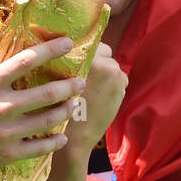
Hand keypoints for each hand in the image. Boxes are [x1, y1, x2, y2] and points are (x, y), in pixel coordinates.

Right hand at [0, 37, 85, 180]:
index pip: (24, 62)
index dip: (49, 50)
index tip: (66, 43)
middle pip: (46, 93)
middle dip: (69, 85)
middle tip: (80, 80)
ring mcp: (5, 133)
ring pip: (48, 119)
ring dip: (66, 110)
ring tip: (74, 104)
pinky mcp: (7, 154)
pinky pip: (40, 147)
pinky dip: (55, 141)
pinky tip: (61, 137)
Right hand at [60, 43, 126, 159]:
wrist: (74, 137)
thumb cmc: (60, 107)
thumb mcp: (59, 78)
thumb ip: (72, 61)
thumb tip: (83, 47)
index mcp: (87, 59)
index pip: (93, 43)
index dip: (86, 51)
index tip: (79, 60)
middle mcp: (105, 65)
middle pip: (106, 51)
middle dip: (99, 61)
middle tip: (85, 75)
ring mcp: (115, 77)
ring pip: (113, 66)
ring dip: (106, 74)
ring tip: (91, 88)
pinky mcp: (120, 90)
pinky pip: (119, 79)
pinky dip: (112, 85)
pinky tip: (99, 96)